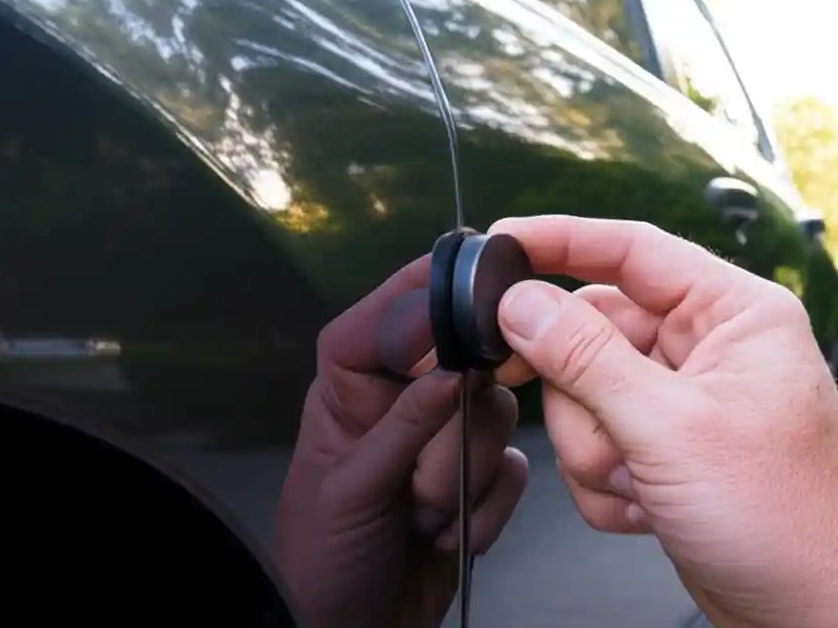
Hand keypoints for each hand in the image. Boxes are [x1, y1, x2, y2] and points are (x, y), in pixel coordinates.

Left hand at [275, 255, 527, 627]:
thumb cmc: (322, 564)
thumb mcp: (351, 491)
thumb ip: (404, 427)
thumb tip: (452, 369)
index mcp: (349, 394)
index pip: (379, 322)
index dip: (414, 292)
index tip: (457, 273)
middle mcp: (399, 407)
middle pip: (459, 366)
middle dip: (453, 436)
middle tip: (420, 488)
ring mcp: (443, 442)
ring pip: (494, 416)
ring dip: (467, 479)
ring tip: (425, 520)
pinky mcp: (479, 480)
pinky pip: (516, 468)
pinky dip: (489, 509)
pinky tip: (450, 537)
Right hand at [490, 216, 837, 627]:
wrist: (817, 610)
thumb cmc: (789, 519)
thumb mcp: (671, 428)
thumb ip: (586, 358)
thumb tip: (524, 303)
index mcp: (732, 314)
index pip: (630, 250)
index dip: (560, 240)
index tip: (501, 243)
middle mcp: (708, 349)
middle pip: (592, 333)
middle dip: (582, 397)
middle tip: (602, 435)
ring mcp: (684, 402)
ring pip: (584, 395)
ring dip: (594, 450)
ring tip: (639, 484)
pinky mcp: (664, 450)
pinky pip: (596, 443)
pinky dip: (606, 483)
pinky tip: (647, 508)